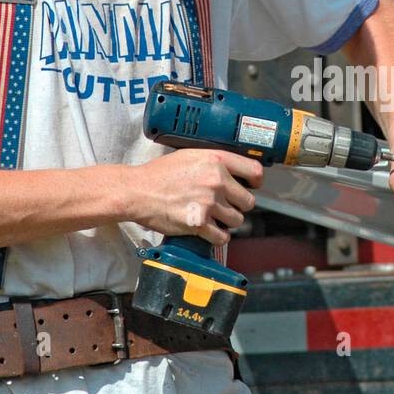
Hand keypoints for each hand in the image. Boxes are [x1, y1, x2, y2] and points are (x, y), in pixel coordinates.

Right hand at [127, 150, 263, 244]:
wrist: (137, 191)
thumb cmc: (159, 174)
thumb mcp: (190, 156)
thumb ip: (214, 162)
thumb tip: (235, 172)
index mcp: (216, 160)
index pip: (255, 172)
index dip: (256, 182)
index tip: (252, 187)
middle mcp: (216, 181)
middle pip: (248, 202)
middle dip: (238, 205)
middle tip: (224, 205)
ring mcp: (209, 203)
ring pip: (237, 220)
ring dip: (227, 222)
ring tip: (213, 217)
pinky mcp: (199, 224)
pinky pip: (222, 237)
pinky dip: (217, 237)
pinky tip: (208, 230)